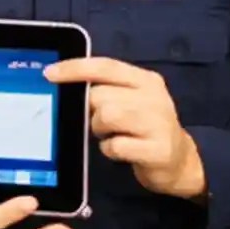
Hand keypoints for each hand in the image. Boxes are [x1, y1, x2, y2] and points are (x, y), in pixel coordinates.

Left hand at [45, 58, 206, 199]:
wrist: (181, 162)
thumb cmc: (146, 127)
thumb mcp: (132, 100)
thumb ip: (107, 89)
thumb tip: (65, 83)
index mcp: (145, 80)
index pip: (105, 66)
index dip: (75, 68)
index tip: (48, 74)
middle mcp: (154, 97)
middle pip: (100, 95)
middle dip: (90, 111)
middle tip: (101, 122)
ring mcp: (159, 123)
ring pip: (106, 116)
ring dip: (99, 129)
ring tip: (111, 135)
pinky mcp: (158, 150)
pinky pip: (116, 145)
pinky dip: (110, 149)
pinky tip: (121, 150)